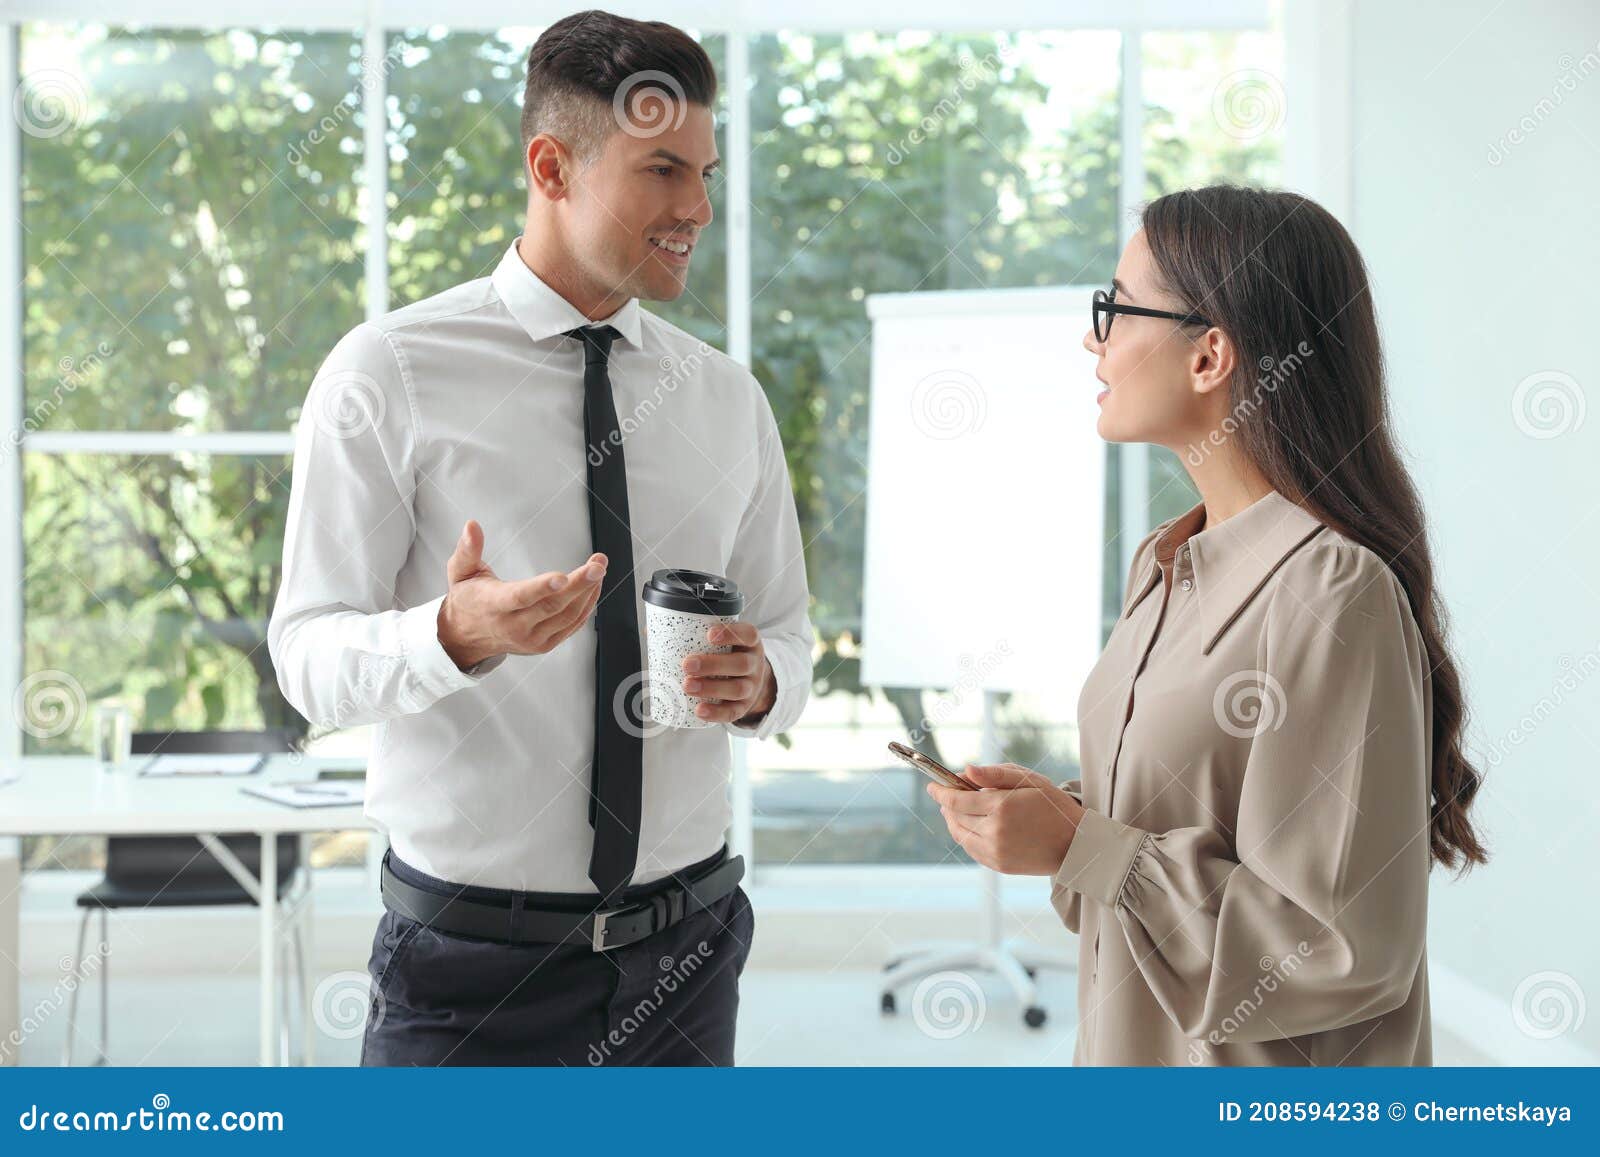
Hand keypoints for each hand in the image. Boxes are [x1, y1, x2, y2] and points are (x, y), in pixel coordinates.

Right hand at [436, 519, 606, 669]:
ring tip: (598, 568)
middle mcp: (514, 626)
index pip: (520, 597)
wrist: (467, 637)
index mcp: (493, 605)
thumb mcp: (460, 571)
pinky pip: (572, 626)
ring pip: (567, 616)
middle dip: (579, 584)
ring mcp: (531, 639)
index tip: (563, 576)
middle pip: (552, 606)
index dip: (542, 587)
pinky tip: (594, 587)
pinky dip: (587, 606)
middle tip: (597, 564)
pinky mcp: (544, 645)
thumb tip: (472, 525)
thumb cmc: (468, 599)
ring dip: (588, 591)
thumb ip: (468, 549)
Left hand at [681, 621, 775, 724]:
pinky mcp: (745, 706)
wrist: (749, 680)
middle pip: (741, 664)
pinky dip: (716, 713)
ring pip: (738, 689)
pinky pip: (733, 712)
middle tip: (687, 664)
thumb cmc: (727, 655)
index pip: (748, 634)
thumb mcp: (723, 642)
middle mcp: (754, 664)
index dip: (731, 633)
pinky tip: (699, 710)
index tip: (709, 635)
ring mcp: (752, 687)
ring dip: (711, 688)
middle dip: (713, 665)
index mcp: (749, 643)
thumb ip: (693, 633)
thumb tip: (650, 631)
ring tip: (687, 686)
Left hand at [927, 762, 1085, 874]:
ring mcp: (996, 851)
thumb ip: (995, 774)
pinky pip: (971, 850)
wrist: (1076, 844)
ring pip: (960, 835)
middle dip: (947, 805)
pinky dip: (965, 837)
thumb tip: (965, 771)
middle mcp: (995, 831)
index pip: (957, 800)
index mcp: (1002, 807)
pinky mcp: (999, 866)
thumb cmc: (1054, 806)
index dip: (941, 792)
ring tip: (955, 811)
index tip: (932, 785)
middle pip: (955, 817)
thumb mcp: (1029, 781)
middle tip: (946, 795)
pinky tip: (970, 827)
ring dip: (953, 822)